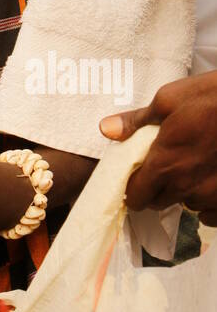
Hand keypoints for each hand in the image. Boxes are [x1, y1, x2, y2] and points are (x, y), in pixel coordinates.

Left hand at [101, 72, 216, 223]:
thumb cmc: (211, 97)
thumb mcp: (168, 100)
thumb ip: (136, 121)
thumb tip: (106, 129)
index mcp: (165, 163)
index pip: (136, 196)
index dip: (132, 188)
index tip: (135, 176)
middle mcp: (187, 186)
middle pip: (158, 202)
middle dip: (156, 188)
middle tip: (164, 164)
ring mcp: (212, 196)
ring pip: (187, 204)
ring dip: (184, 191)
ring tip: (192, 165)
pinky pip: (211, 214)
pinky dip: (208, 202)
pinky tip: (210, 180)